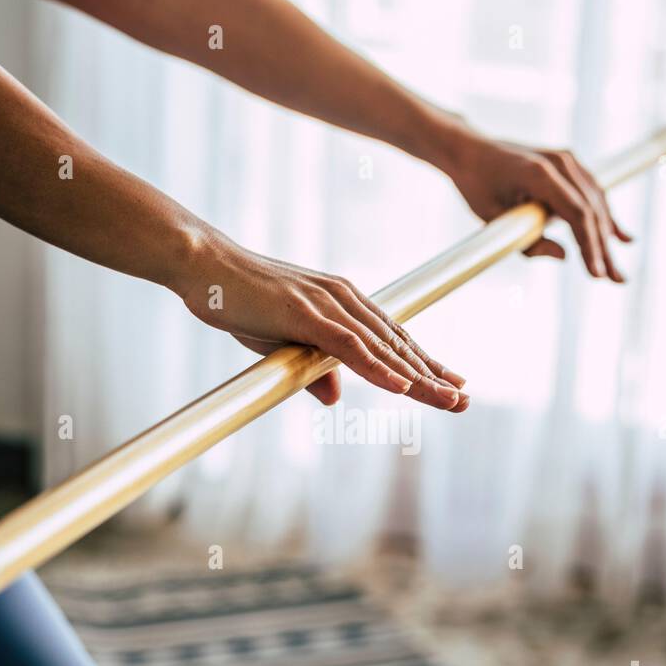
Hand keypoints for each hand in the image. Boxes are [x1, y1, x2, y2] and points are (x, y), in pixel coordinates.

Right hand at [173, 231, 467, 409]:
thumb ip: (309, 368)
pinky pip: (349, 345)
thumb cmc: (236, 300)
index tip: (453, 383)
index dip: (423, 363)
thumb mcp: (278, 343)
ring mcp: (326, 304)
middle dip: (433, 374)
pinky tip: (401, 387)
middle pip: (397, 344)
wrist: (200, 264)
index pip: (392, 339)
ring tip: (449, 400)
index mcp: (341, 303)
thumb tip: (334, 398)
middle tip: (465, 401)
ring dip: (417, 377)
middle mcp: (344, 299)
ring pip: (382, 348)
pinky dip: (377, 367)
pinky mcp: (305, 313)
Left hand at [440, 131, 632, 281]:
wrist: (471, 151)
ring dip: (608, 238)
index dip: (590, 246)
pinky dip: (605, 218)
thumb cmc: (477, 185)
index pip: (577, 213)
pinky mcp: (569, 166)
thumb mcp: (492, 219)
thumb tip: (563, 257)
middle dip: (604, 249)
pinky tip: (623, 239)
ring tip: (616, 272)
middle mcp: (561, 163)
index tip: (597, 274)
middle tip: (617, 281)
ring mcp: (568, 161)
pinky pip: (592, 195)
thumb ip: (527, 240)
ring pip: (596, 204)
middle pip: (592, 211)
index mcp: (541, 174)